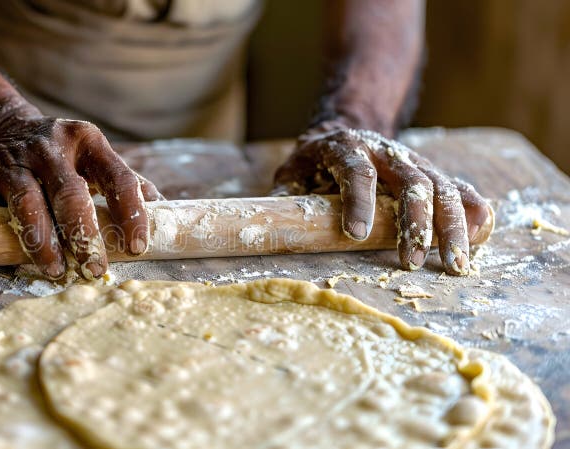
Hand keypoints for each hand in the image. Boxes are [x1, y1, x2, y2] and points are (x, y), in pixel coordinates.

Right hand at [0, 105, 160, 279]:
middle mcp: (51, 146)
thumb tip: (165, 213)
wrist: (0, 124)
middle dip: (83, 234)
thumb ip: (125, 182)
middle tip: (94, 269)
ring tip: (54, 269)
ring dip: (39, 238)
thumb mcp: (95, 158)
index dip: (130, 212)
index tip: (137, 247)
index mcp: (88, 142)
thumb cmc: (61, 156)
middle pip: (70, 192)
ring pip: (25, 199)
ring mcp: (13, 158)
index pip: (118, 176)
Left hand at [273, 121, 490, 274]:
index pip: (356, 172)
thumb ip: (285, 198)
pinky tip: (480, 238)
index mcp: (346, 148)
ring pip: (443, 189)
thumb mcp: (292, 173)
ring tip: (455, 264)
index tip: (357, 235)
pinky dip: (473, 212)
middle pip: (412, 181)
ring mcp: (414, 162)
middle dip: (415, 223)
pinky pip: (459, 190)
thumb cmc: (315, 163)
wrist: (349, 129)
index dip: (358, 202)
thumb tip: (269, 229)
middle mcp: (387, 151)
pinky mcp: (433, 174)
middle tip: (412, 262)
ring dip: (451, 227)